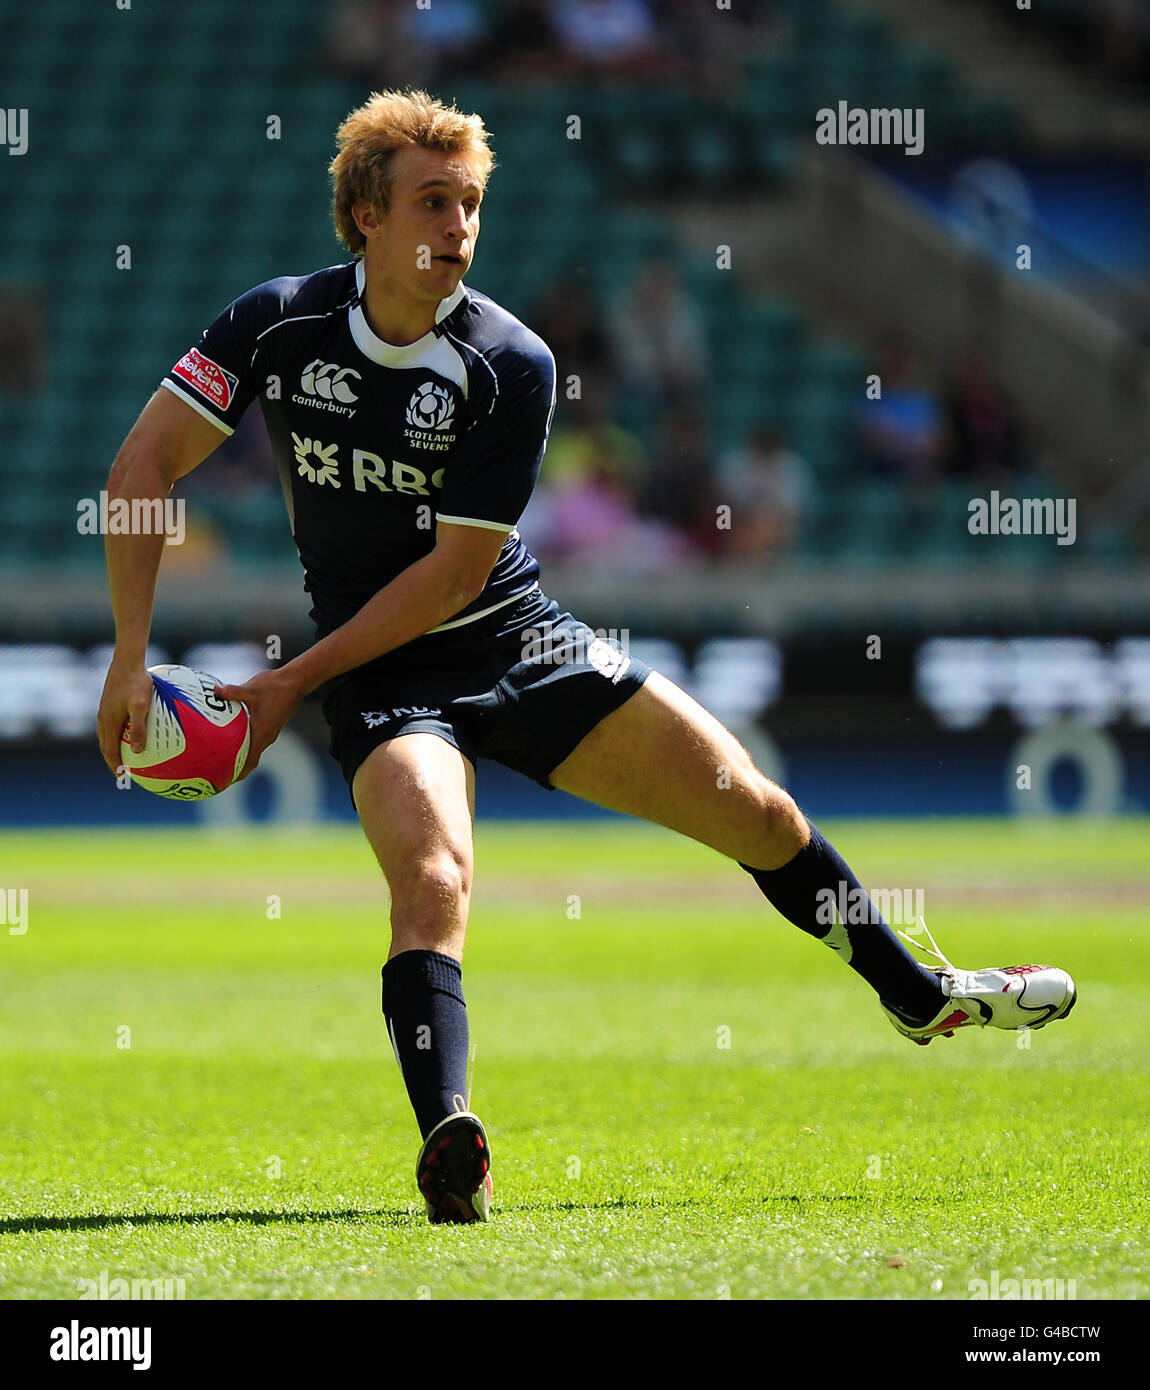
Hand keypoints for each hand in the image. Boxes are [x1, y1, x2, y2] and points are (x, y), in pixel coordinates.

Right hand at [97, 658, 154, 774]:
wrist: (127, 660)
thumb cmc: (137, 682)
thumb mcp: (141, 705)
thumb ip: (138, 728)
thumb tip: (137, 751)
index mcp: (109, 722)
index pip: (109, 750)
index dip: (114, 765)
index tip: (121, 777)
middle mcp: (103, 717)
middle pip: (105, 745)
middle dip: (112, 760)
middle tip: (122, 772)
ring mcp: (105, 709)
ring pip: (106, 735)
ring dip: (112, 748)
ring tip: (123, 757)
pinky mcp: (109, 702)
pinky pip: (111, 724)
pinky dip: (115, 735)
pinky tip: (128, 733)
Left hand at [213, 667, 302, 780]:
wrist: (296, 681)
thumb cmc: (275, 687)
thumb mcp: (251, 689)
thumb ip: (232, 692)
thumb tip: (215, 692)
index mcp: (262, 733)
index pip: (250, 761)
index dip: (238, 774)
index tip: (225, 781)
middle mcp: (267, 736)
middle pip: (250, 759)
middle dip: (235, 768)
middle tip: (217, 771)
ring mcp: (269, 731)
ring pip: (252, 749)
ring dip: (240, 755)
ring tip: (221, 757)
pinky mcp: (269, 724)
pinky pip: (255, 740)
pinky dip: (244, 743)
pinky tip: (231, 735)